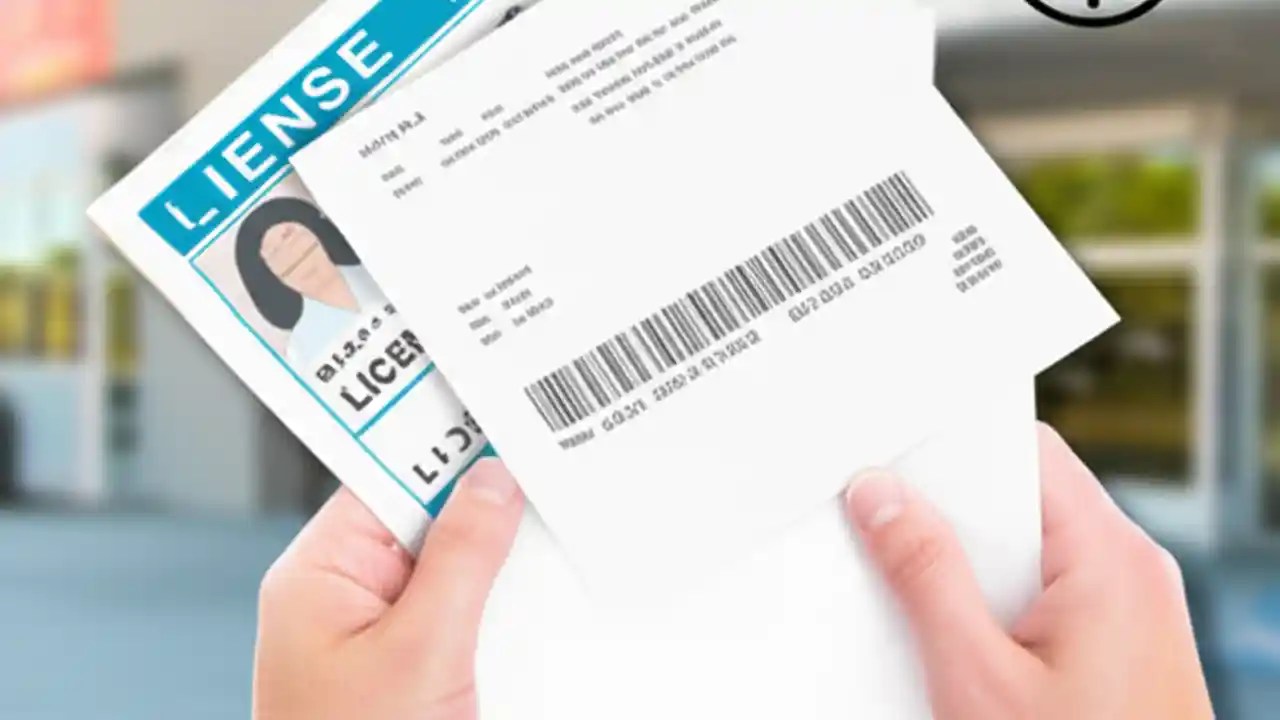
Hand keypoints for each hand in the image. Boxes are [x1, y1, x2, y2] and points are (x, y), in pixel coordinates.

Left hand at [253, 460, 524, 719]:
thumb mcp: (422, 647)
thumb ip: (461, 556)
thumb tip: (491, 482)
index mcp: (316, 574)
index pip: (382, 477)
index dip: (440, 452)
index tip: (496, 435)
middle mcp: (337, 598)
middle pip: (421, 521)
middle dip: (476, 525)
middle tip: (523, 527)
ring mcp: (370, 635)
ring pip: (445, 572)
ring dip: (487, 582)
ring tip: (503, 615)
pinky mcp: (402, 667)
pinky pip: (452, 617)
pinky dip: (487, 621)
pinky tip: (503, 642)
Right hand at [846, 425, 1213, 719]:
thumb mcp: (978, 675)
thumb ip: (925, 574)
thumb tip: (880, 497)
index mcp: (1111, 557)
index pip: (1023, 451)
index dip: (951, 449)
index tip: (888, 469)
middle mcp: (1131, 570)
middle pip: (1020, 502)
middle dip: (949, 521)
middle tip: (886, 545)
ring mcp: (1131, 609)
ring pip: (1026, 552)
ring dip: (967, 572)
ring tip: (925, 615)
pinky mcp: (1119, 646)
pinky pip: (1044, 595)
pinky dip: (994, 607)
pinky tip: (959, 647)